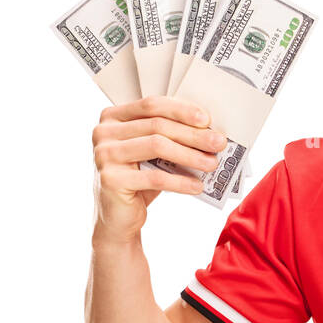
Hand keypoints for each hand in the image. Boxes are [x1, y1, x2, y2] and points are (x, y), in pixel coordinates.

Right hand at [91, 96, 226, 243]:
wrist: (118, 216)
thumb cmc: (140, 179)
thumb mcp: (152, 153)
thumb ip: (169, 136)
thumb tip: (208, 130)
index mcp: (112, 117)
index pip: (151, 105)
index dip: (181, 110)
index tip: (207, 119)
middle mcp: (103, 132)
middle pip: (157, 126)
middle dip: (193, 134)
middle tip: (218, 143)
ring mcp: (103, 155)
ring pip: (157, 146)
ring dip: (190, 155)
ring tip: (212, 164)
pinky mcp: (111, 180)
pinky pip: (154, 177)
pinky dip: (180, 182)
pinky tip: (197, 186)